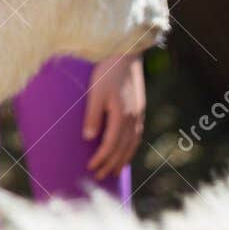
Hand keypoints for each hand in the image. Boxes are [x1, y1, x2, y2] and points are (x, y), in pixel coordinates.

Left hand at [83, 53, 144, 179]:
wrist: (127, 53)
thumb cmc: (107, 71)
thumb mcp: (96, 92)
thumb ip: (93, 115)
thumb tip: (88, 138)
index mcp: (121, 116)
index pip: (111, 145)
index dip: (101, 159)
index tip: (90, 168)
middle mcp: (132, 119)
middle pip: (122, 149)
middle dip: (111, 164)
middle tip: (99, 176)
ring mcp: (138, 114)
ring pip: (132, 145)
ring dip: (123, 160)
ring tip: (114, 171)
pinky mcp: (140, 109)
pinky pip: (137, 135)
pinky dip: (131, 148)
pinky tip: (126, 150)